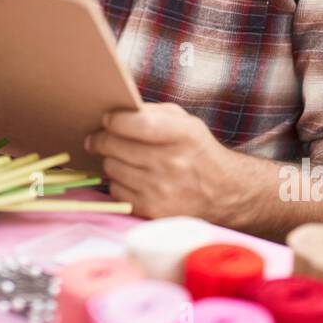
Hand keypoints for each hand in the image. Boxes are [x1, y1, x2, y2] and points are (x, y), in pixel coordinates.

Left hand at [85, 102, 234, 219]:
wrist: (223, 192)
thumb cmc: (196, 150)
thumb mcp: (186, 122)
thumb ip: (153, 112)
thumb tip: (115, 112)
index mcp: (184, 135)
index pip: (136, 123)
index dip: (115, 120)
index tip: (108, 119)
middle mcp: (173, 163)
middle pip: (115, 146)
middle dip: (101, 139)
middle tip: (99, 138)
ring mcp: (162, 190)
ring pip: (111, 168)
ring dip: (111, 160)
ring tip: (121, 158)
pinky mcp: (153, 210)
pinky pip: (115, 191)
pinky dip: (118, 182)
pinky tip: (130, 178)